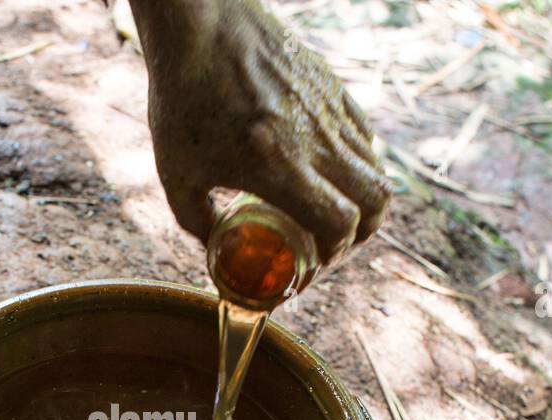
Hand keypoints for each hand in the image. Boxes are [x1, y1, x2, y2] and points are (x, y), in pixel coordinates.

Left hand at [132, 0, 389, 261]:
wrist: (200, 26)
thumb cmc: (182, 99)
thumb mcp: (175, 173)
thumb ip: (196, 221)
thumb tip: (218, 249)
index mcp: (279, 165)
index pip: (339, 223)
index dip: (334, 254)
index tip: (314, 262)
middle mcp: (316, 139)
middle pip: (376, 201)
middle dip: (363, 235)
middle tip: (337, 245)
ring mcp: (330, 111)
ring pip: (375, 167)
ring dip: (362, 199)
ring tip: (335, 210)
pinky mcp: (333, 87)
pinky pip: (364, 135)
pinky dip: (357, 162)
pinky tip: (328, 169)